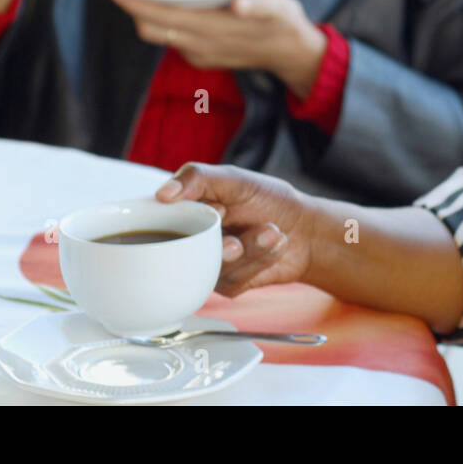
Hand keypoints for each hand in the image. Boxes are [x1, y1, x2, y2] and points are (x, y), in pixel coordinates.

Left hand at [110, 0, 328, 97]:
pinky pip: (172, 40)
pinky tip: (167, 3)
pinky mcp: (201, 57)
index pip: (163, 17)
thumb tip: (239, 3)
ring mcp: (199, 54)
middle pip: (151, 29)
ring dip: (146, 15)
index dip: (138, 4)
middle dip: (134, 8)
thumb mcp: (279, 8)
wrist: (292, 55)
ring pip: (159, 35)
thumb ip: (259, 4)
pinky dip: (162, 23)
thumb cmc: (283, 23)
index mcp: (214, 29)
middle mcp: (201, 46)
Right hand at [157, 163, 315, 296]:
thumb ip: (198, 179)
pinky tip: (276, 244)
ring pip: (213, 265)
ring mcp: (207, 265)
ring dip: (249, 248)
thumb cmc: (267, 200)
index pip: (158, 220)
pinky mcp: (227, 285)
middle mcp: (191, 240)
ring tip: (272, 232)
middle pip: (184, 251)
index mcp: (185, 212)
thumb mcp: (233, 179)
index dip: (183, 220)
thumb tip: (163, 194)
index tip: (220, 211)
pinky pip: (234, 279)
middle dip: (220, 244)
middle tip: (238, 240)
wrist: (304, 229)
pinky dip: (260, 258)